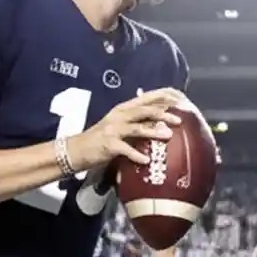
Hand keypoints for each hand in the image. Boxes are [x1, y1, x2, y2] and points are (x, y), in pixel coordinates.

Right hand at [67, 88, 184, 169]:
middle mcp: (119, 116)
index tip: (179, 99)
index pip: (145, 98)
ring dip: (154, 131)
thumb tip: (161, 119)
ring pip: (137, 128)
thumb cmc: (101, 138)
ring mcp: (113, 130)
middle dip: (162, 113)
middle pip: (144, 111)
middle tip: (179, 118)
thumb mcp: (119, 124)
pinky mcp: (109, 145)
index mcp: (123, 108)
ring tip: (168, 135)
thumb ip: (137, 120)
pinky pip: (125, 149)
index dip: (163, 96)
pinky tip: (146, 160)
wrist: (77, 149)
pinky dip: (136, 155)